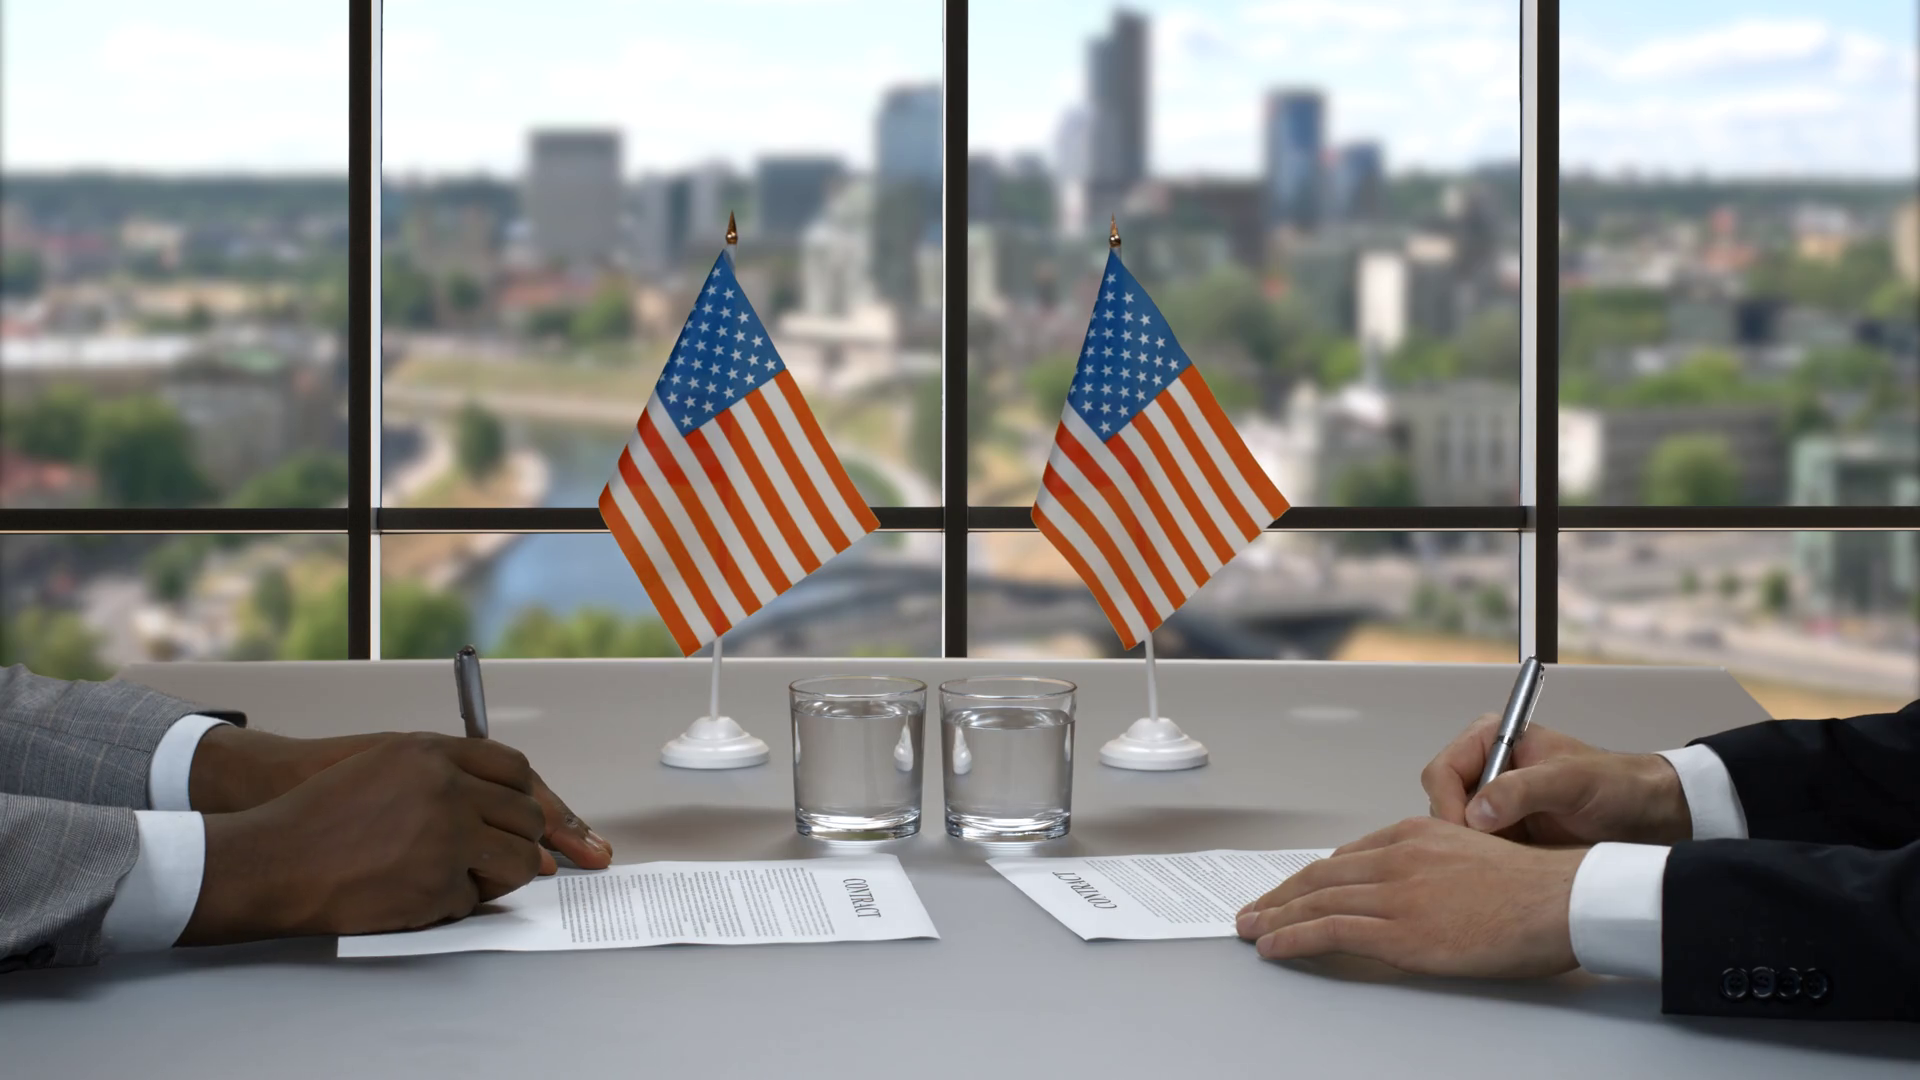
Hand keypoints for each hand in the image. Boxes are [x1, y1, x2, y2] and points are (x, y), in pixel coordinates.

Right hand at [183, 734, 549, 943]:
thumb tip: (503, 803)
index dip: (526, 796)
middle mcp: (446, 791)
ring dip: (500, 875)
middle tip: (499, 853)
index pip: (514, 769)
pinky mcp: (436, 886)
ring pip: (517, 861)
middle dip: (523, 841)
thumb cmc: (321, 812)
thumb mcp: (384, 765)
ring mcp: (444, 840)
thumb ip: (443, 772)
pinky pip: (474, 900)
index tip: (526, 816)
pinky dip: (452, 904)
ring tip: (467, 877)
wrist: (274, 857)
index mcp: (432, 756)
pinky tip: (420, 895)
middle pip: (527, 817)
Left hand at [1235, 818, 1583, 977]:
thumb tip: (1415, 889)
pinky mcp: (1400, 931)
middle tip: (1255, 910)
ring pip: (1316, 902)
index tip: (1292, 889)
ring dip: (1275, 917)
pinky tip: (1273, 946)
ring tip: (1251, 929)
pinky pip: (1329, 932)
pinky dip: (1292, 938)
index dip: (1312, 876)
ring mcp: (1396, 894)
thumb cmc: (1532, 886)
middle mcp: (1397, 857)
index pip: (1346, 856)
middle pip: (1320, 876)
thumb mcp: (1472, 854)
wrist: (1560, 900)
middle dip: (1281, 895)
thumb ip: (1433, 864)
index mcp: (1415, 833)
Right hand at [1421, 714, 1691, 845]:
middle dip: (1460, 831)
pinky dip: (1489, 865)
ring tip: (1508, 863)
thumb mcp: (1570, 782)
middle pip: (1443, 804)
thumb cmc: (1617, 785)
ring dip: (1475, 851)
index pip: (1442, 771)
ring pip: (1457, 833)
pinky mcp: (1506, 835)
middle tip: (1488, 855)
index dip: (1448, 803)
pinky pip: (1478, 853)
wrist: (1650, 817)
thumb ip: (1522, 790)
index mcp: (1492, 740)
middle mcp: (1487, 770)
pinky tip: (1512, 874)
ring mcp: (1495, 805)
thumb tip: (1477, 813)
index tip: (1468, 833)